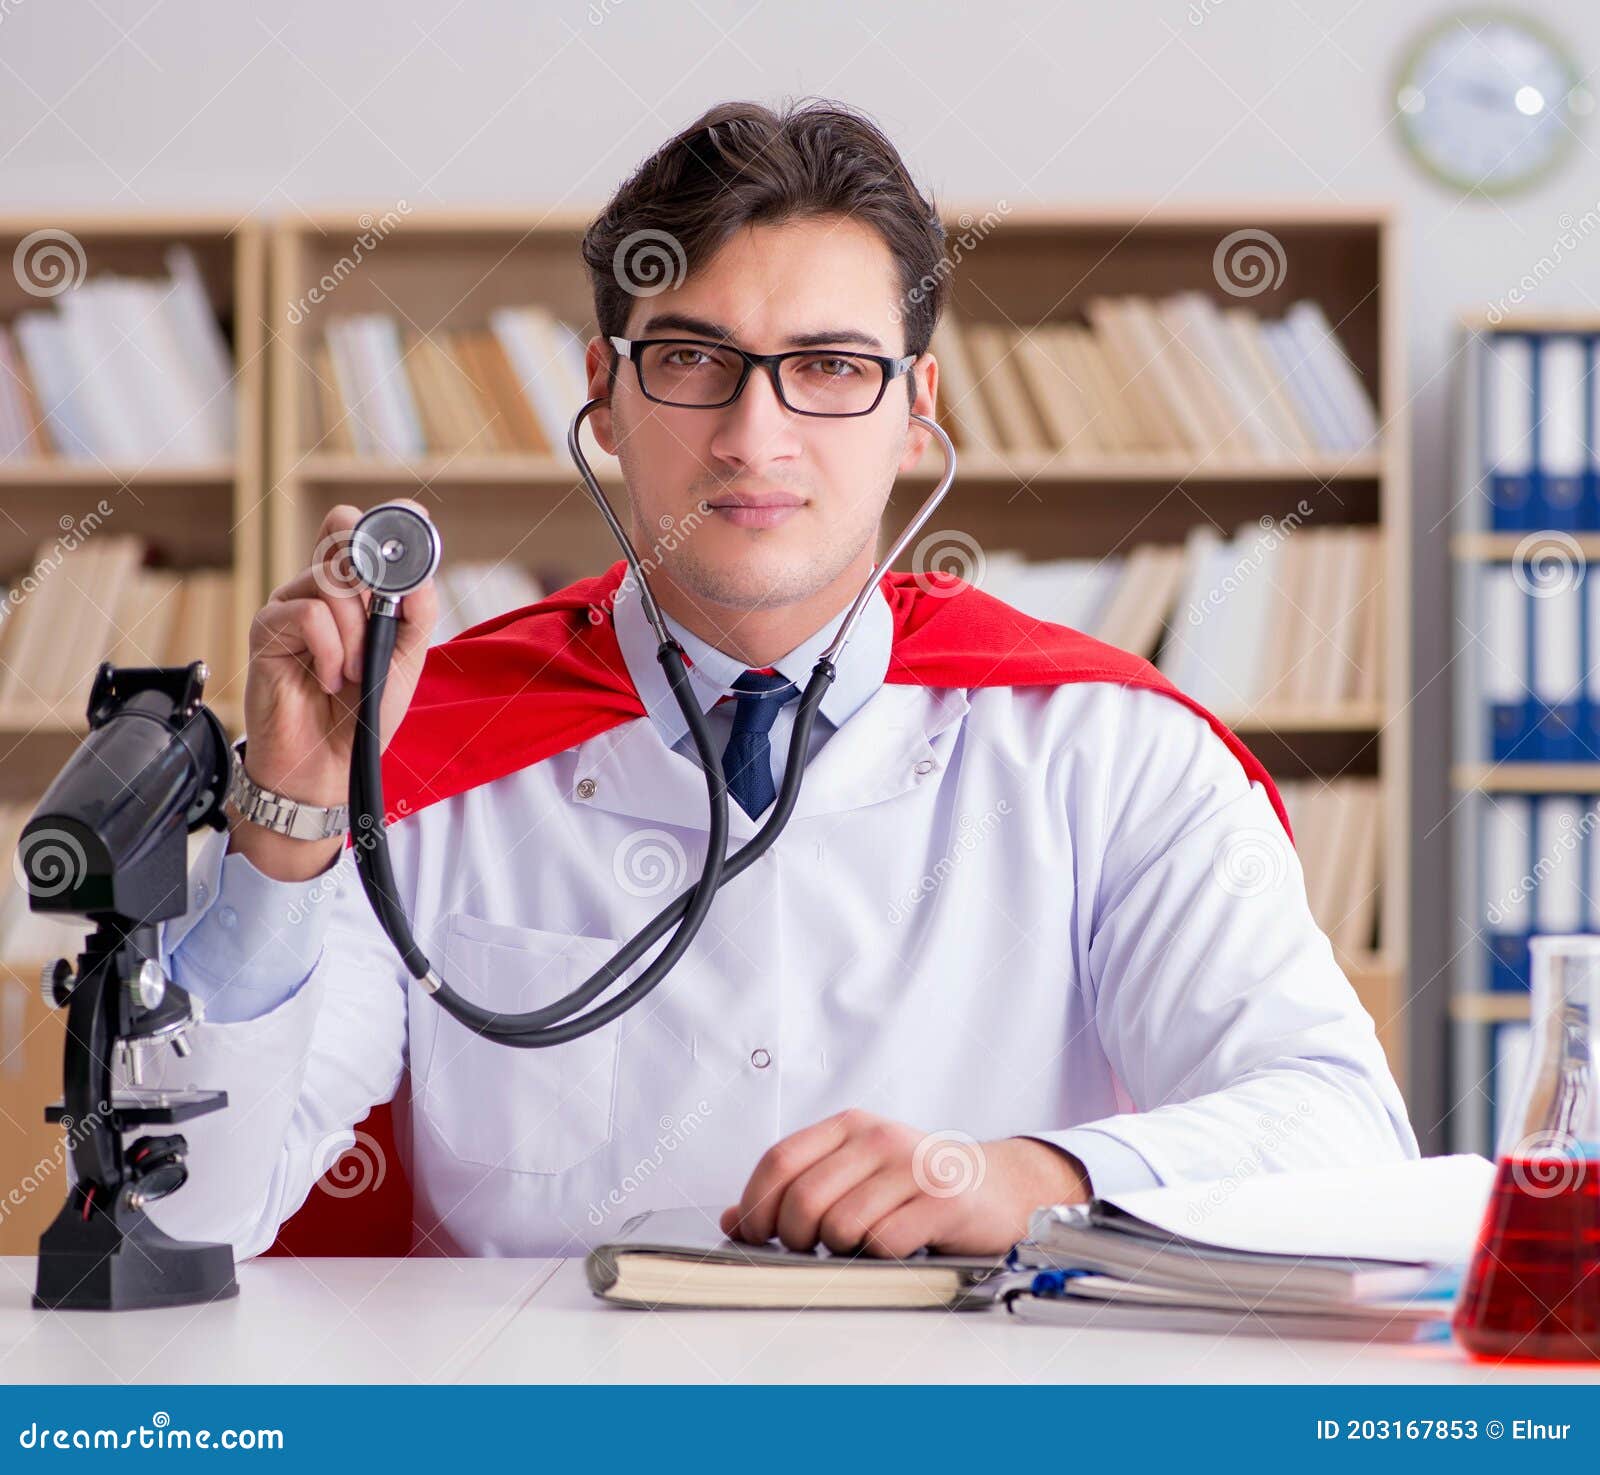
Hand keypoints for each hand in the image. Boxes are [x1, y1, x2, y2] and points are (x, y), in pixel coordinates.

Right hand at [230, 501, 437, 879]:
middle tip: (381, 615)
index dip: (386, 521)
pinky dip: (331, 649)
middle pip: (343, 541)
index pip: (359, 535)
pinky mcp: (266, 632)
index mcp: (350, 594)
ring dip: (356, 633)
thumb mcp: (404, 661)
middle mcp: (317, 591)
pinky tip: (330, 678)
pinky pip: (308, 614)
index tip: (416, 514)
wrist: (329, 767)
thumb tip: (420, 572)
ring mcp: (289, 608)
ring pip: (332, 583)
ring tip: (352, 672)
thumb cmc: (362, 715)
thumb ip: (414, 615)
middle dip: (373, 574)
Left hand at [719, 1108, 1090, 1257]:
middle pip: (804, 1198)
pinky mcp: (943, 1200)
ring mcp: (912, 1166)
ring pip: (840, 1225)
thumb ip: (796, 1189)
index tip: (755, 1233)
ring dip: (840, 1250)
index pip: (780, 1159)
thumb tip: (733, 1218)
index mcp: (850, 1126)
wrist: (996, 1188)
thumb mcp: (854, 1173)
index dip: (757, 1204)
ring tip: (859, 1244)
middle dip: (795, 1237)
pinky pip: (884, 1242)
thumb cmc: (916, 1185)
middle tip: (811, 1248)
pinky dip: (878, 1258)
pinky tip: (893, 1248)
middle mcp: (878, 1138)